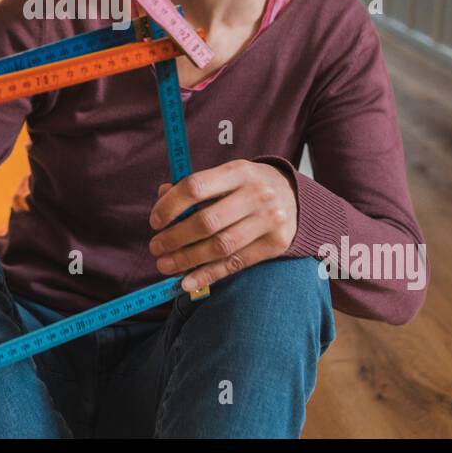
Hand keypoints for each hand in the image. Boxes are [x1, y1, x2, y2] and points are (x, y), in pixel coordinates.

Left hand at [147, 159, 297, 292]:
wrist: (296, 197)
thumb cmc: (248, 186)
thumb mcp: (227, 177)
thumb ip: (196, 187)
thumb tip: (162, 196)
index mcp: (237, 171)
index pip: (196, 187)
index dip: (170, 205)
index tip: (155, 221)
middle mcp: (256, 194)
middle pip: (207, 221)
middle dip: (175, 238)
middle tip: (155, 247)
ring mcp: (269, 220)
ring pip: (220, 246)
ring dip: (187, 259)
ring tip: (165, 265)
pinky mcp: (276, 243)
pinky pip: (236, 263)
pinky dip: (209, 275)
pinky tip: (188, 281)